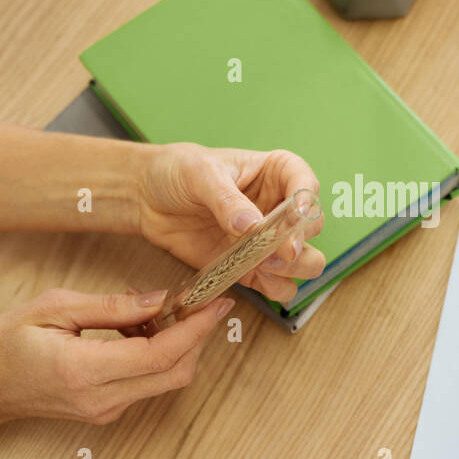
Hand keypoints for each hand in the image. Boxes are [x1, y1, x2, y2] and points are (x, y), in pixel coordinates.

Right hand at [0, 288, 234, 425]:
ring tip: (156, 308)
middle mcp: (101, 399)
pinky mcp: (106, 410)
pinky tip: (138, 326)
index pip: (160, 355)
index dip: (196, 329)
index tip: (217, 302)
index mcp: (83, 371)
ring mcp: (105, 410)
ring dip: (176, 343)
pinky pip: (147, 382)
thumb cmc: (3, 343)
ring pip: (166, 379)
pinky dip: (157, 354)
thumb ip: (111, 307)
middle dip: (197, 336)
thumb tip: (159, 300)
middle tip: (200, 300)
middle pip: (175, 373)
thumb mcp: (52, 308)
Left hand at [135, 144, 325, 303]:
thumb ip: (227, 199)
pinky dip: (274, 287)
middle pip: (312, 229)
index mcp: (275, 173)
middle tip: (278, 250)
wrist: (147, 198)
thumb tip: (252, 225)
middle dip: (299, 241)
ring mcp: (267, 241)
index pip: (306, 184)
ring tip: (265, 266)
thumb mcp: (200, 173)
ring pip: (305, 261)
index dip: (307, 202)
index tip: (296, 216)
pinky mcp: (251, 267)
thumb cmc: (178, 171)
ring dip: (293, 269)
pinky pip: (278, 285)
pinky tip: (256, 279)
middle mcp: (278, 208)